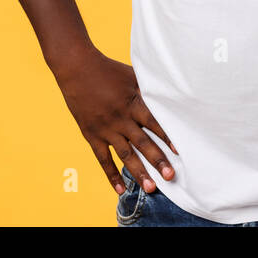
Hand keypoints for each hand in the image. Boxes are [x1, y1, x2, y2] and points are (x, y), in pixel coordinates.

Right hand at [51, 46, 177, 194]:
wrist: (77, 68)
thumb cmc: (109, 70)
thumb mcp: (133, 76)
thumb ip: (149, 90)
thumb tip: (170, 96)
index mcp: (133, 103)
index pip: (154, 124)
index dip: (168, 138)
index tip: (180, 152)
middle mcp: (120, 118)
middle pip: (142, 143)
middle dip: (157, 161)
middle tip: (170, 177)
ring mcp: (105, 129)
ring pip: (125, 155)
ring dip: (138, 172)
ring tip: (150, 188)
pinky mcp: (91, 135)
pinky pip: (103, 159)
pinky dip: (112, 175)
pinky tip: (121, 189)